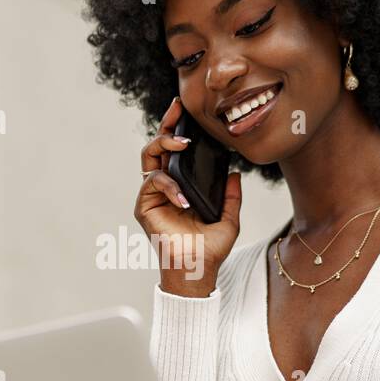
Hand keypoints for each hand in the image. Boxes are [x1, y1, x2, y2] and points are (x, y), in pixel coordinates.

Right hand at [134, 96, 241, 296]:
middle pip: (157, 147)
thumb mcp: (229, 218)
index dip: (177, 128)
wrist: (198, 271)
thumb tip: (235, 173)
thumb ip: (231, 196)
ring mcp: (152, 197)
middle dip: (166, 124)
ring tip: (183, 144)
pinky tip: (183, 198)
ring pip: (149, 159)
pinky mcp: (144, 208)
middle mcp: (164, 188)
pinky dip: (168, 186)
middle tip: (178, 109)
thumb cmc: (210, 250)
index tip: (185, 108)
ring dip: (164, 145)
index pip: (175, 152)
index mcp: (181, 186)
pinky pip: (151, 184)